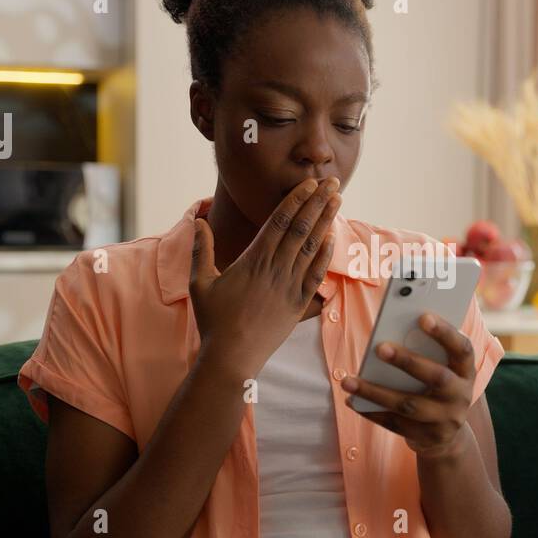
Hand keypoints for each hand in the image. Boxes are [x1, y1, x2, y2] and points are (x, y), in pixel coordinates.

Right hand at [190, 177, 340, 375]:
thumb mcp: (200, 282)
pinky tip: (332, 238)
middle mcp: (275, 269)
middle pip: (301, 228)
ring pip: (312, 247)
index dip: (296, 200)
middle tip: (333, 181)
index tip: (309, 184)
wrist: (232, 357)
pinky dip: (325, 255)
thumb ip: (201, 249)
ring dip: (326, 221)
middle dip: (318, 202)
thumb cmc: (213, 321)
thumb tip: (199, 221)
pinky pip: (316, 274)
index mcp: (253, 260)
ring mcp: (289, 286)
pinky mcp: (298, 304)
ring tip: (337, 200)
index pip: (279, 221)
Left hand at [341, 312, 474, 459]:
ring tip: (348, 381)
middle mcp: (460, 395)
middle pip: (437, 378)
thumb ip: (427, 351)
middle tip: (380, 347)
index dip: (445, 333)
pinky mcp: (428, 437)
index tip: (423, 316)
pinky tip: (352, 400)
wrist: (446, 433)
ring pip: (409, 405)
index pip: (462, 349)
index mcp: (465, 371)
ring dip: (375, 392)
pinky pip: (395, 424)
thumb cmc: (436, 386)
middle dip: (408, 361)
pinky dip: (371, 412)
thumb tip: (391, 331)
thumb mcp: (442, 367)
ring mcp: (446, 420)